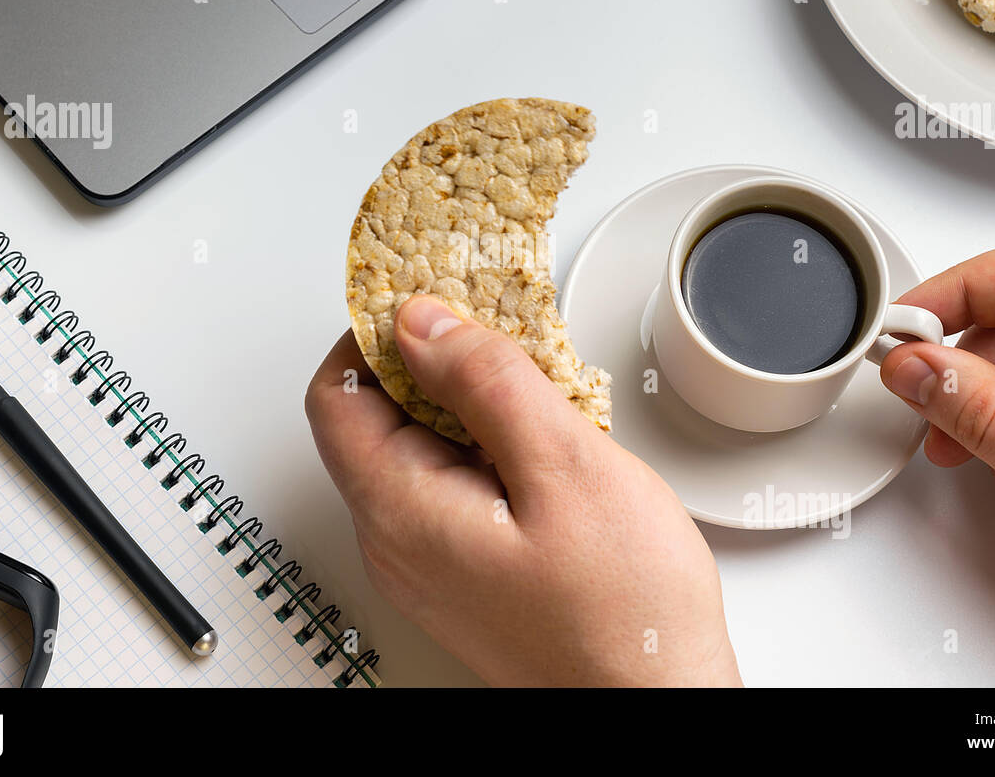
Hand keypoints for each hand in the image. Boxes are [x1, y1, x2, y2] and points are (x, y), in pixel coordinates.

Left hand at [306, 296, 740, 685]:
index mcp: (401, 511)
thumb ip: (488, 383)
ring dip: (464, 402)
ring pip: (415, 449)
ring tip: (535, 388)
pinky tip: (540, 442)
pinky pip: (448, 486)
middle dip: (431, 361)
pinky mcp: (462, 572)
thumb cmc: (625, 613)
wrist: (659, 702)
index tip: (428, 293)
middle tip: (501, 334)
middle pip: (373, 417)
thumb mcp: (566, 468)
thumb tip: (422, 322)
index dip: (373, 332)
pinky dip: (482, 445)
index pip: (336, 392)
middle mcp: (397, 542)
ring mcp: (428, 562)